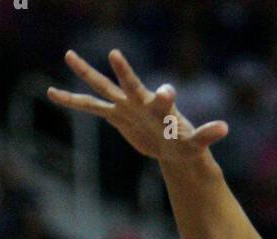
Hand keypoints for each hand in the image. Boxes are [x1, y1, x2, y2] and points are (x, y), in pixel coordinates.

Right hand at [48, 49, 227, 163]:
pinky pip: (90, 108)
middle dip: (122, 72)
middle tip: (113, 54)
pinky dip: (71, 102)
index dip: (162, 95)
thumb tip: (225, 128)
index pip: (160, 98)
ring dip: (86, 72)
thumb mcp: (196, 143)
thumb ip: (207, 134)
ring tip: (68, 54)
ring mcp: (125, 106)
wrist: (173, 145)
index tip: (166, 92)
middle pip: (128, 85)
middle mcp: (140, 101)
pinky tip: (51, 93)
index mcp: (160, 108)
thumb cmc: (186, 142)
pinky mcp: (115, 115)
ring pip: (102, 88)